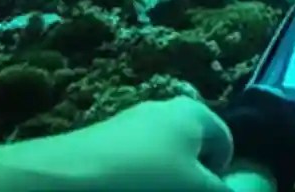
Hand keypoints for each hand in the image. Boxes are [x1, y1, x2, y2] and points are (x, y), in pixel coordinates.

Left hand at [56, 98, 235, 191]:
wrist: (62, 179)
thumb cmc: (145, 179)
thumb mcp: (198, 191)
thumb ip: (223, 191)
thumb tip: (232, 190)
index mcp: (193, 112)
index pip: (225, 143)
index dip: (222, 177)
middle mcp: (162, 111)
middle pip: (191, 153)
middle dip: (189, 181)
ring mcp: (128, 126)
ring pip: (159, 163)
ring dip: (160, 183)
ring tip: (144, 191)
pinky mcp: (100, 145)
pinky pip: (131, 168)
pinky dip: (133, 182)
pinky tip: (122, 190)